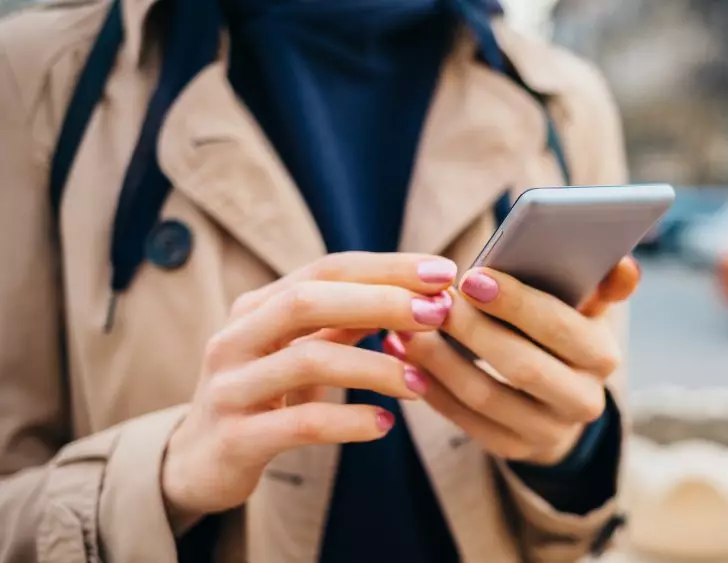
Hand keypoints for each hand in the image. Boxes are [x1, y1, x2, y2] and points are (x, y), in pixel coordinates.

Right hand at [162, 252, 457, 517]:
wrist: (197, 463)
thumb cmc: (262, 397)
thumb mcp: (299, 351)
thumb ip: (344, 323)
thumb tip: (415, 294)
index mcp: (256, 308)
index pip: (326, 270)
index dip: (386, 267)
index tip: (442, 272)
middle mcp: (236, 338)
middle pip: (310, 301)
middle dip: (381, 301)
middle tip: (437, 313)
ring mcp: (230, 387)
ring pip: (309, 360)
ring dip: (376, 368)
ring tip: (421, 383)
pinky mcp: (235, 438)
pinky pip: (301, 423)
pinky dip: (350, 420)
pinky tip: (385, 425)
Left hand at [386, 257, 640, 465]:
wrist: (559, 398)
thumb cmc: (562, 331)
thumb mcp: (584, 307)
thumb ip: (599, 283)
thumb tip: (623, 263)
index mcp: (602, 357)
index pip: (561, 328)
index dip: (515, 303)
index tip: (470, 277)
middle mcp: (583, 400)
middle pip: (522, 366)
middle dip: (472, 331)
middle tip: (432, 303)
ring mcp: (548, 432)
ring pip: (485, 395)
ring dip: (439, 361)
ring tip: (404, 330)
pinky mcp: (513, 448)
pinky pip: (465, 420)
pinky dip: (431, 389)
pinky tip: (404, 362)